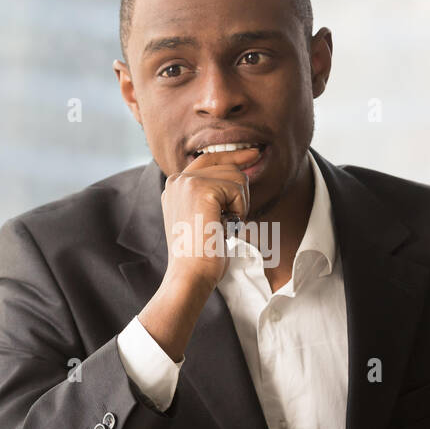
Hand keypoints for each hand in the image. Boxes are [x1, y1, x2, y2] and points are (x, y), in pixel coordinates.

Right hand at [138, 148, 260, 362]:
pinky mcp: (200, 189)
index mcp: (176, 186)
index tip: (254, 153)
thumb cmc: (202, 256)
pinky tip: (223, 226)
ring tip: (222, 225)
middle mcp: (178, 180)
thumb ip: (214, 195)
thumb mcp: (205, 217)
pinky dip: (239, 211)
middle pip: (227, 165)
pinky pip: (238, 190)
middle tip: (228, 221)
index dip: (234, 156)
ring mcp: (187, 182)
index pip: (210, 159)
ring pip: (236, 176)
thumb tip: (240, 173)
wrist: (190, 275)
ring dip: (239, 204)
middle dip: (239, 194)